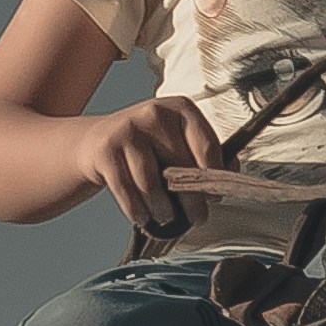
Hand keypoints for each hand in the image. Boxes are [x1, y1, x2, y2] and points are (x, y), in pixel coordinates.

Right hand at [64, 91, 223, 234]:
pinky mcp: (107, 150)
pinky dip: (137, 210)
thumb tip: (230, 172)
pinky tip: (143, 216)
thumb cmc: (146, 146)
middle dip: (192, 200)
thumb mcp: (176, 140)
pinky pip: (127, 191)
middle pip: (182, 167)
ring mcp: (128, 130)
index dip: (215, 177)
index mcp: (180, 109)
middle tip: (198, 217)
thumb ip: (204, 153)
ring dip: (162, 209)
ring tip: (166, 216)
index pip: (207, 146)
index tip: (215, 196)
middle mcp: (154, 113)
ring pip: (153, 184)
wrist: (96, 141)